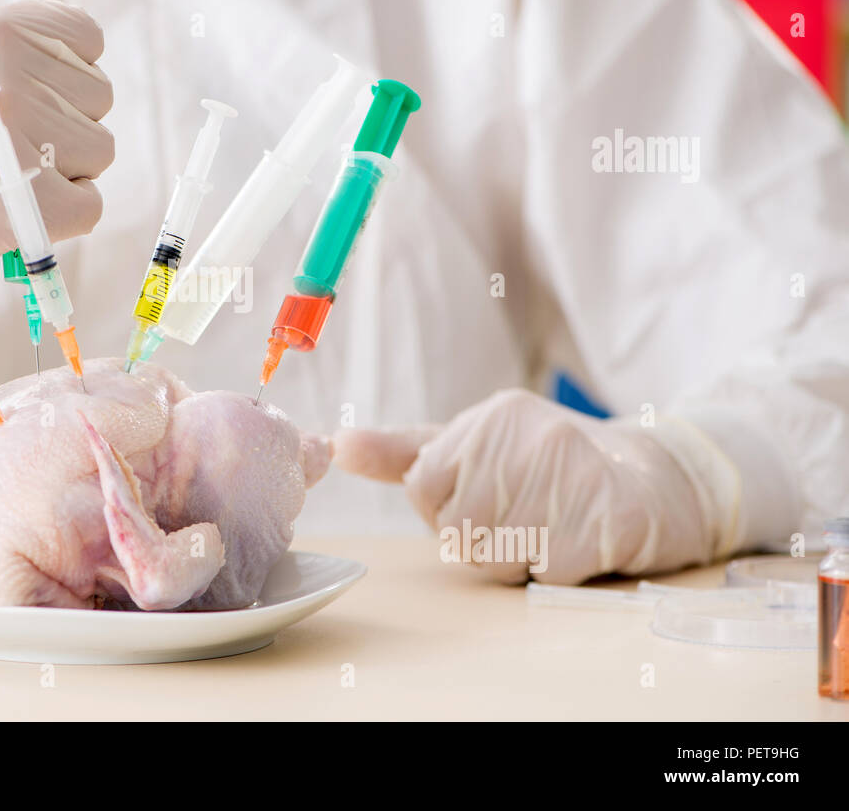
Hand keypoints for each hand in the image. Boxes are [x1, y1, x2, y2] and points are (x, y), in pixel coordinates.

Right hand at [0, 0, 112, 257]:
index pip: (88, 42)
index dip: (56, 63)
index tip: (5, 79)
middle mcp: (9, 88)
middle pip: (98, 101)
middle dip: (59, 113)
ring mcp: (13, 155)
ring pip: (97, 153)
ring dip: (62, 162)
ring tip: (1, 158)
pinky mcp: (16, 217)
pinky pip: (89, 209)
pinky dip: (62, 209)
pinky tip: (13, 195)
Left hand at [333, 389, 718, 583]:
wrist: (657, 480)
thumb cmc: (549, 466)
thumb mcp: (475, 446)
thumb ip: (405, 452)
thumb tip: (334, 446)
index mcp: (489, 417)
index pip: (425, 489)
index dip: (450, 510)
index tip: (488, 497)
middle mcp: (526, 435)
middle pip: (458, 530)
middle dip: (486, 541)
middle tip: (527, 516)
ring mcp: (568, 472)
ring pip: (498, 556)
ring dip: (521, 559)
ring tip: (552, 525)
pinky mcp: (604, 516)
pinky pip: (545, 574)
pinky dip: (559, 571)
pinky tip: (580, 539)